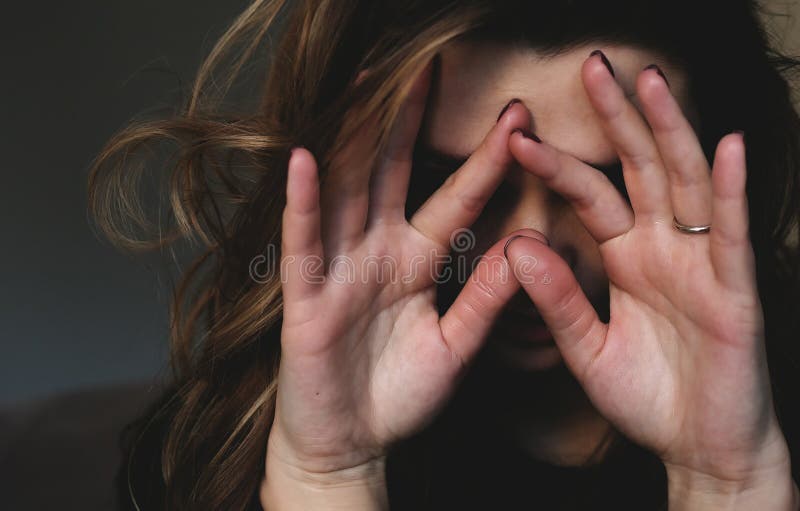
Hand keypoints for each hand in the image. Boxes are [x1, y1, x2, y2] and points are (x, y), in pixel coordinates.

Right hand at [264, 59, 536, 504]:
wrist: (350, 444)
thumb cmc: (399, 397)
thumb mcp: (456, 346)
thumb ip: (486, 298)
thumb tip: (527, 245)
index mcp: (416, 263)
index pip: (455, 200)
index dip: (484, 160)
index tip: (517, 117)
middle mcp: (376, 255)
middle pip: (394, 176)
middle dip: (412, 123)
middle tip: (433, 65)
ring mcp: (338, 271)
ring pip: (347, 195)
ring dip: (356, 142)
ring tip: (368, 85)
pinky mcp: (306, 300)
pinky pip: (304, 246)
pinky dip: (304, 206)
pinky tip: (306, 161)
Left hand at [504, 50, 795, 506]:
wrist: (696, 450)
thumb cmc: (646, 398)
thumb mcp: (585, 348)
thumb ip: (557, 299)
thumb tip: (518, 243)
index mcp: (625, 257)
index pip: (590, 195)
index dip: (558, 163)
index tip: (517, 134)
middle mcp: (663, 248)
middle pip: (640, 167)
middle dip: (618, 116)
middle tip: (593, 65)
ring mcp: (700, 264)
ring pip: (685, 184)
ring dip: (670, 131)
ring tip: (650, 81)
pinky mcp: (734, 292)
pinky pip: (731, 234)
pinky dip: (727, 191)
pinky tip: (725, 146)